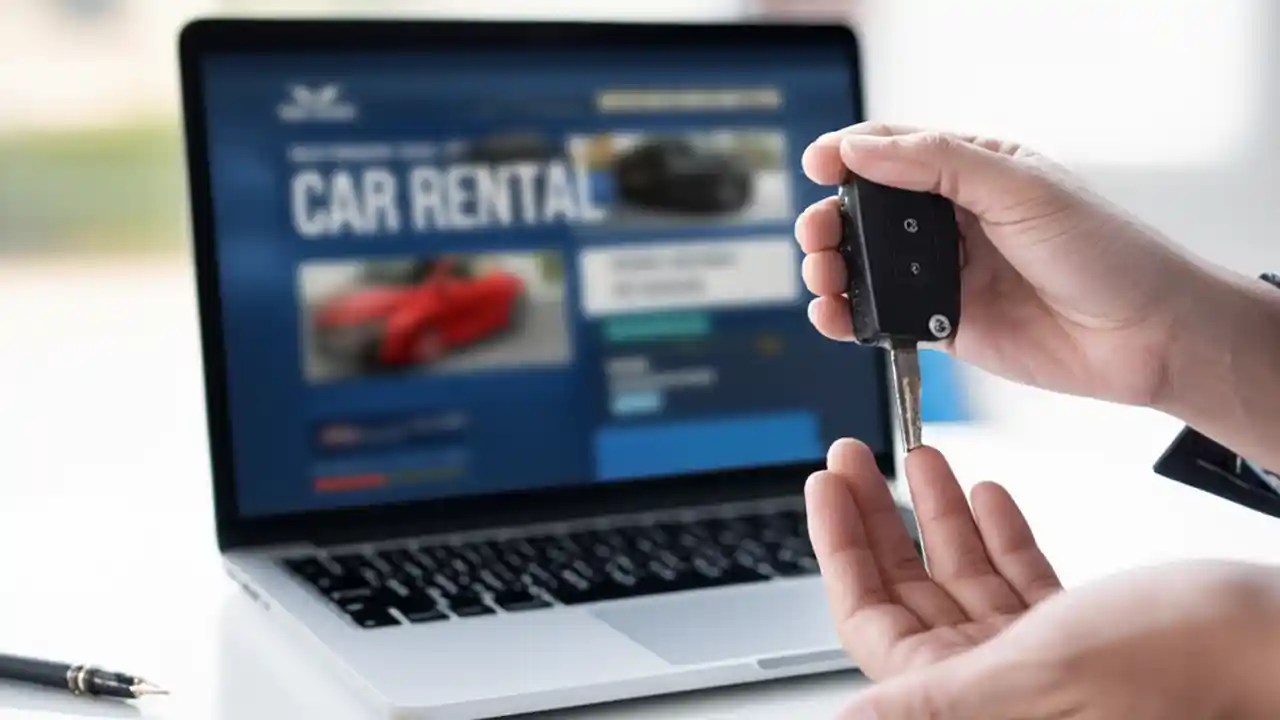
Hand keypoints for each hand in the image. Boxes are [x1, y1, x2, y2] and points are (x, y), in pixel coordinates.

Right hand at [795, 123, 1211, 406]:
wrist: (1145, 335)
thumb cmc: (1104, 251)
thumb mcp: (1020, 187)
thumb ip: (938, 165)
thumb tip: (861, 148)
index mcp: (975, 170)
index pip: (896, 150)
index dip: (850, 154)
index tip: (818, 165)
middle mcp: (955, 219)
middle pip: (869, 210)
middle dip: (832, 219)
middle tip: (817, 233)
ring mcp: (947, 272)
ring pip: (869, 265)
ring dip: (834, 268)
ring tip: (823, 276)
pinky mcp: (946, 324)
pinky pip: (884, 316)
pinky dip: (851, 317)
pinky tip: (836, 316)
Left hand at [806, 438, 1279, 718]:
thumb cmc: (1186, 664)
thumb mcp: (1037, 671)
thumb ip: (934, 699)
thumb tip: (849, 719)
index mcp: (974, 701)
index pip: (872, 622)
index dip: (841, 550)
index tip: (825, 486)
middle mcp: (999, 686)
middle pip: (909, 592)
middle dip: (877, 519)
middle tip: (852, 458)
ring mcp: (1041, 659)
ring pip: (960, 577)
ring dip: (935, 514)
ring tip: (915, 455)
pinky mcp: (1082, 636)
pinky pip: (1016, 578)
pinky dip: (996, 533)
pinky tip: (982, 493)